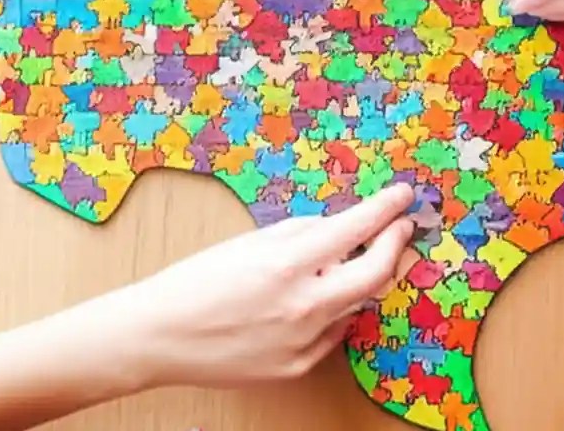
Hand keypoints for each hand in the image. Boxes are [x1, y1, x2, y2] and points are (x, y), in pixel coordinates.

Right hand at [88, 183, 417, 387]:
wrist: (161, 337)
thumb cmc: (197, 281)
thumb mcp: (250, 242)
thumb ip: (301, 234)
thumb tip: (339, 229)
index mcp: (286, 265)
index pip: (356, 229)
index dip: (386, 209)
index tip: (403, 196)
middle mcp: (302, 305)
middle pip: (376, 274)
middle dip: (394, 246)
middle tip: (400, 228)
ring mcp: (304, 341)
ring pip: (356, 303)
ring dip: (360, 278)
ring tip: (346, 261)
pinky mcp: (298, 366)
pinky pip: (333, 332)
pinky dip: (333, 310)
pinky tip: (316, 299)